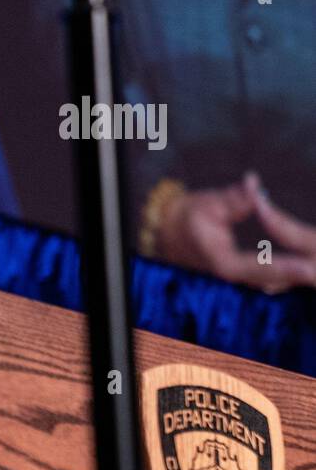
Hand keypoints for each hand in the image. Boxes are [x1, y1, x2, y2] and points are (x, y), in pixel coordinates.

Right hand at [156, 173, 315, 292]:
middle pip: (274, 280)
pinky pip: (271, 279)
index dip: (285, 267)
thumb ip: (235, 199)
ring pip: (274, 282)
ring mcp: (239, 277)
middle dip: (297, 274)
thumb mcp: (207, 204)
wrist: (168, 231)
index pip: (260, 267)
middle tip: (315, 269)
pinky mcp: (245, 273)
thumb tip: (254, 187)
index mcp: (223, 262)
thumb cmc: (187, 216)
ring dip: (294, 276)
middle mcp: (232, 275)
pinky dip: (287, 273)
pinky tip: (304, 270)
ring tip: (313, 270)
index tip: (307, 268)